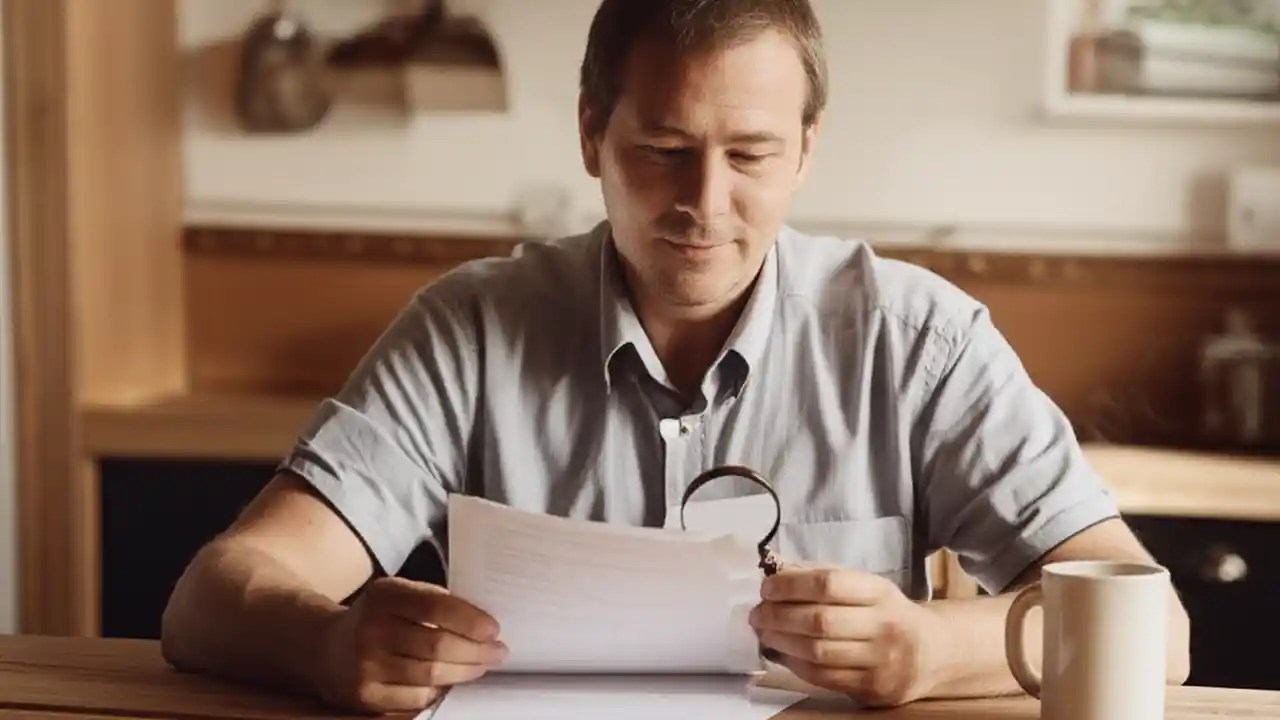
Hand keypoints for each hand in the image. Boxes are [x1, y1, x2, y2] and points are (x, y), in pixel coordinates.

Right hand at [313, 577, 507, 711]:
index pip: (436, 608)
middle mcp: (372, 629)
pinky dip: (438, 690)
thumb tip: (483, 623)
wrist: (325, 647)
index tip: (494, 630)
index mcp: (385, 596)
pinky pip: (416, 698)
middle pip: (438, 646)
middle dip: (476, 651)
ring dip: (465, 672)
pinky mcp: (365, 695)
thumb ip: (435, 601)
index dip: (471, 621)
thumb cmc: (379, 617)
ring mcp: (366, 665)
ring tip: (481, 665)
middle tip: (499, 652)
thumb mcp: (399, 594)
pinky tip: (449, 681)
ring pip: (431, 675)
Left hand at [749, 567, 941, 706]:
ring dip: (782, 642)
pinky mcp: (873, 688)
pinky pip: (824, 678)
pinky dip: (795, 665)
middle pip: (820, 621)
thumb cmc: (886, 613)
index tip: (767, 587)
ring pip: (819, 653)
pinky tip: (782, 653)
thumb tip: (778, 573)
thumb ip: (825, 577)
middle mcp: (884, 626)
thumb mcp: (866, 586)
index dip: (791, 585)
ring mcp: (881, 660)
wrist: (932, 652)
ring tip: (764, 632)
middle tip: (757, 613)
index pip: (829, 584)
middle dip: (779, 616)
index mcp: (880, 592)